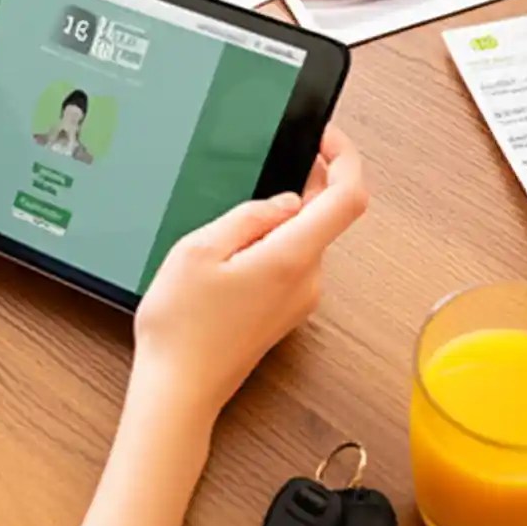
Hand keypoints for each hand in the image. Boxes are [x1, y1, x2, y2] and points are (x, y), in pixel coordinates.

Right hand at [131, 126, 367, 422]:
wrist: (178, 390)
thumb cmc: (181, 327)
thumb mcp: (199, 249)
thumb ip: (248, 216)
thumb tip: (284, 200)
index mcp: (291, 257)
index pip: (348, 196)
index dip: (344, 157)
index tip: (323, 136)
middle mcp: (307, 280)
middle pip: (327, 216)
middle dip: (307, 181)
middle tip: (272, 160)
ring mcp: (298, 300)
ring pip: (305, 240)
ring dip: (281, 217)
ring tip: (231, 217)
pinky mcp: (283, 314)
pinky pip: (290, 264)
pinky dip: (272, 243)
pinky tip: (231, 250)